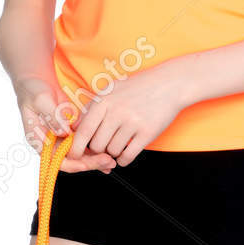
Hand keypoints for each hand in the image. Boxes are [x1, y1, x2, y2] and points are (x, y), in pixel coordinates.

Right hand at [13, 76, 115, 172]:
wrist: (36, 82)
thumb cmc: (33, 91)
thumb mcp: (41, 101)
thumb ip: (53, 117)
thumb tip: (63, 132)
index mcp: (39, 140)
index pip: (55, 160)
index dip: (73, 164)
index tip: (87, 163)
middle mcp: (50, 144)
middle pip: (71, 161)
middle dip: (90, 163)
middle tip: (108, 161)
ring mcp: (61, 139)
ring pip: (79, 155)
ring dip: (95, 159)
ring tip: (111, 160)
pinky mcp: (69, 133)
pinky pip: (82, 144)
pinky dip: (94, 149)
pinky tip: (108, 151)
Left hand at [66, 60, 192, 166]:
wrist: (169, 84)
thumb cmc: (137, 88)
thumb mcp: (111, 91)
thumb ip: (91, 108)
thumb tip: (74, 128)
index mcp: (104, 101)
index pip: (83, 131)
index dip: (76, 147)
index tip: (74, 156)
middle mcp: (116, 111)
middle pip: (96, 145)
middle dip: (99, 150)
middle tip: (106, 145)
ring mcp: (132, 122)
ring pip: (112, 151)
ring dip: (114, 152)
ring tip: (120, 142)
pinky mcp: (147, 132)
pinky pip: (128, 156)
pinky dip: (124, 160)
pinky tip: (126, 154)